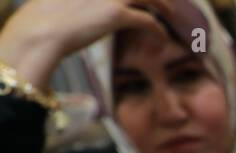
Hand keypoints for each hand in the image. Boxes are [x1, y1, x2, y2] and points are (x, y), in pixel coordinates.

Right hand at [0, 0, 173, 87]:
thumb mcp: (59, 4)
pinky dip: (159, 31)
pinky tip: (163, 40)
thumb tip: (85, 12)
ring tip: (169, 14)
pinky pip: (148, 21)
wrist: (40, 32)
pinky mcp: (116, 14)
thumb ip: (78, 2)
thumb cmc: (41, 22)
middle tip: (163, 2)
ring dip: (163, 4)